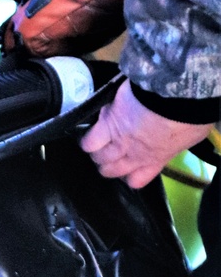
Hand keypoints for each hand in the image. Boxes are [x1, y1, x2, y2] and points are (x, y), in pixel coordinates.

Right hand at [80, 81, 215, 188]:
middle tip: (111, 152)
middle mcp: (133, 155)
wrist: (175, 96)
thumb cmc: (188, 115)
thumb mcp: (188, 138)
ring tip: (96, 143)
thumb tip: (169, 144)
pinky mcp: (107, 124)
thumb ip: (173, 145)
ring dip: (97, 151)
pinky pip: (89, 141)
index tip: (129, 165)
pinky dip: (87, 139)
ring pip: (98, 157)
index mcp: (155, 160)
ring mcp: (119, 141)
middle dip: (109, 163)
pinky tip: (88, 134)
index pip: (135, 180)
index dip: (130, 174)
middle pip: (110, 171)